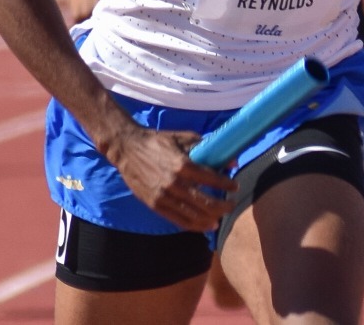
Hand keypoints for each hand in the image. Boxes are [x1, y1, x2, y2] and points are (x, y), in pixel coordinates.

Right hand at [107, 124, 235, 232]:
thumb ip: (206, 148)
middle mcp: (174, 183)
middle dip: (224, 206)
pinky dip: (195, 225)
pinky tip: (206, 225)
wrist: (128, 149)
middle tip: (232, 204)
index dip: (227, 185)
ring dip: (212, 218)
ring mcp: (164, 197)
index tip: (235, 186)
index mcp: (183, 164)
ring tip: (221, 216)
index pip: (212, 179)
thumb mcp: (183, 138)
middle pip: (206, 203)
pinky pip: (179, 220)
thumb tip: (231, 160)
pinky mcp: (155, 205)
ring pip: (194, 215)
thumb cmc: (158, 141)